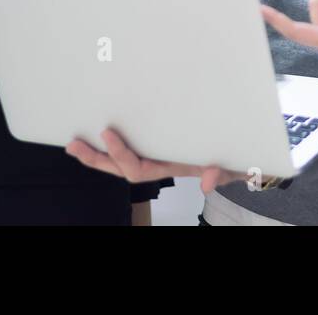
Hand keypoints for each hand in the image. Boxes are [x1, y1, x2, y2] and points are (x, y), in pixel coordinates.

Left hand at [66, 128, 250, 194]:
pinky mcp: (158, 144)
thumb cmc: (232, 160)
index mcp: (170, 167)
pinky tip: (98, 137)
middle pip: (120, 169)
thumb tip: (207, 183)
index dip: (120, 154)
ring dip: (97, 155)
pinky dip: (112, 146)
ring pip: (120, 162)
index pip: (138, 168)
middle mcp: (159, 163)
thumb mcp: (230, 167)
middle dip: (96, 159)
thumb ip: (219, 173)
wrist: (242, 158)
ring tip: (75, 144)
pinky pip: (131, 149)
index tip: (107, 133)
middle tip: (74, 146)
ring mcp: (157, 156)